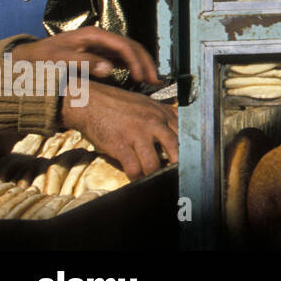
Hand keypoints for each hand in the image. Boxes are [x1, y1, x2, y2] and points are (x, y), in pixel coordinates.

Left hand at [9, 28, 160, 84]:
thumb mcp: (59, 60)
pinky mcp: (99, 54)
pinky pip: (121, 59)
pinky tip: (137, 80)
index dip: (136, 61)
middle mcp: (101, 38)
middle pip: (132, 47)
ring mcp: (101, 46)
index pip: (124, 46)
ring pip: (130, 53)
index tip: (142, 78)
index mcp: (94, 35)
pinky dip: (132, 69)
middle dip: (146, 63)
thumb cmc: (41, 59)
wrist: (27, 59)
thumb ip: (84, 63)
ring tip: (152, 81)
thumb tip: (111, 69)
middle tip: (156, 81)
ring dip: (142, 66)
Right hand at [61, 82, 178, 179]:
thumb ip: (164, 114)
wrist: (90, 103)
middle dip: (177, 165)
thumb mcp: (147, 103)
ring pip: (154, 164)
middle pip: (175, 149)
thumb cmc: (119, 103)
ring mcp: (137, 135)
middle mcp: (153, 123)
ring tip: (152, 178)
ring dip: (153, 174)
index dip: (188, 148)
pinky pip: (133, 168)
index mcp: (162, 113)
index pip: (184, 133)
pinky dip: (135, 177)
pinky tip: (135, 177)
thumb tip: (179, 127)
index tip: (190, 159)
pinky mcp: (121, 145)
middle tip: (176, 174)